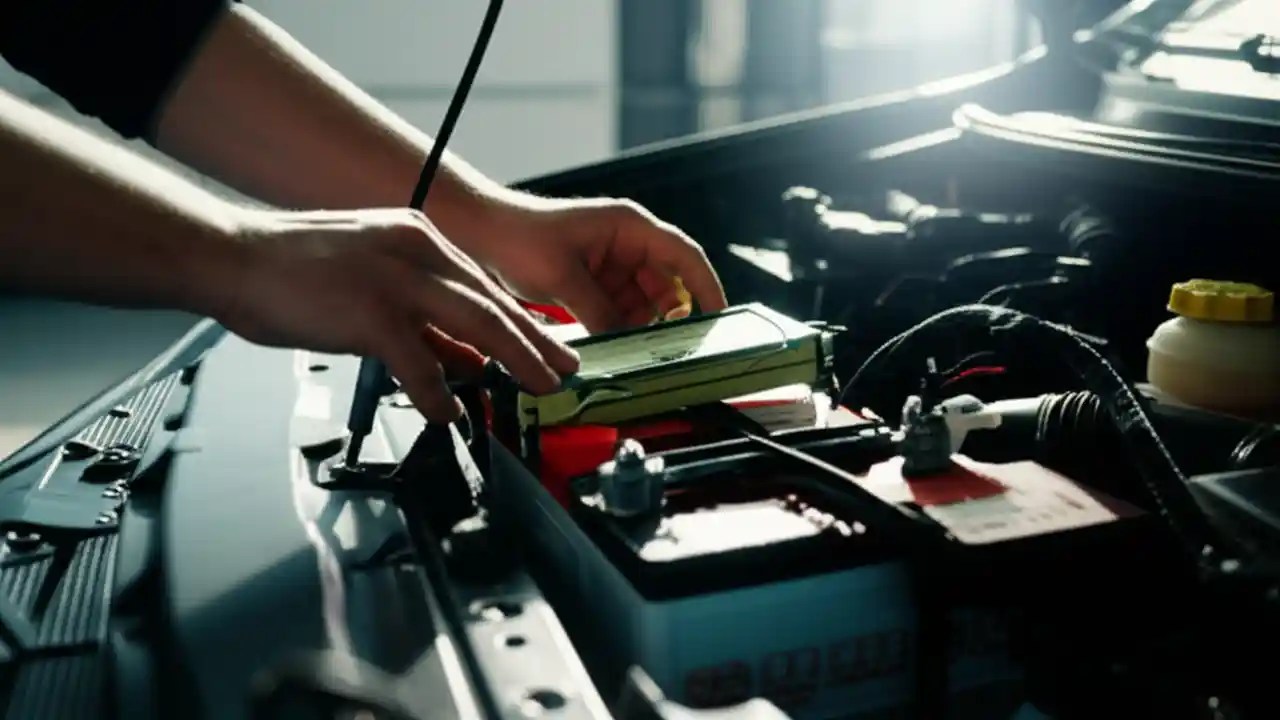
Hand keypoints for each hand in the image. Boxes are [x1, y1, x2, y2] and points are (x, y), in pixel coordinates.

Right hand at [212, 208, 579, 421]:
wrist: (232, 256)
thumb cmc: (294, 270)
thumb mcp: (372, 282)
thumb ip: (421, 318)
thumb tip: (465, 356)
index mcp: (417, 238)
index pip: (484, 284)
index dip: (522, 320)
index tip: (548, 345)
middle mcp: (415, 251)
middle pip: (492, 302)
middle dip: (535, 341)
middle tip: (563, 370)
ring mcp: (395, 279)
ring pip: (475, 323)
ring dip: (513, 359)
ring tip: (535, 386)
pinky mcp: (369, 312)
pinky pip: (418, 361)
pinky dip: (437, 390)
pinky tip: (449, 411)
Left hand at [470, 198, 727, 331]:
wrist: (481, 233)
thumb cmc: (520, 237)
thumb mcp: (563, 278)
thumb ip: (600, 312)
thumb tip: (623, 346)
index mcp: (630, 227)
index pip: (684, 256)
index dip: (707, 286)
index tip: (717, 316)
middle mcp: (627, 244)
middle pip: (666, 286)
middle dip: (664, 318)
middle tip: (664, 349)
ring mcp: (612, 264)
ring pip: (643, 304)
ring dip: (636, 327)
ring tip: (626, 349)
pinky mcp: (595, 283)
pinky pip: (619, 311)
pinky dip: (616, 328)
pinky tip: (607, 343)